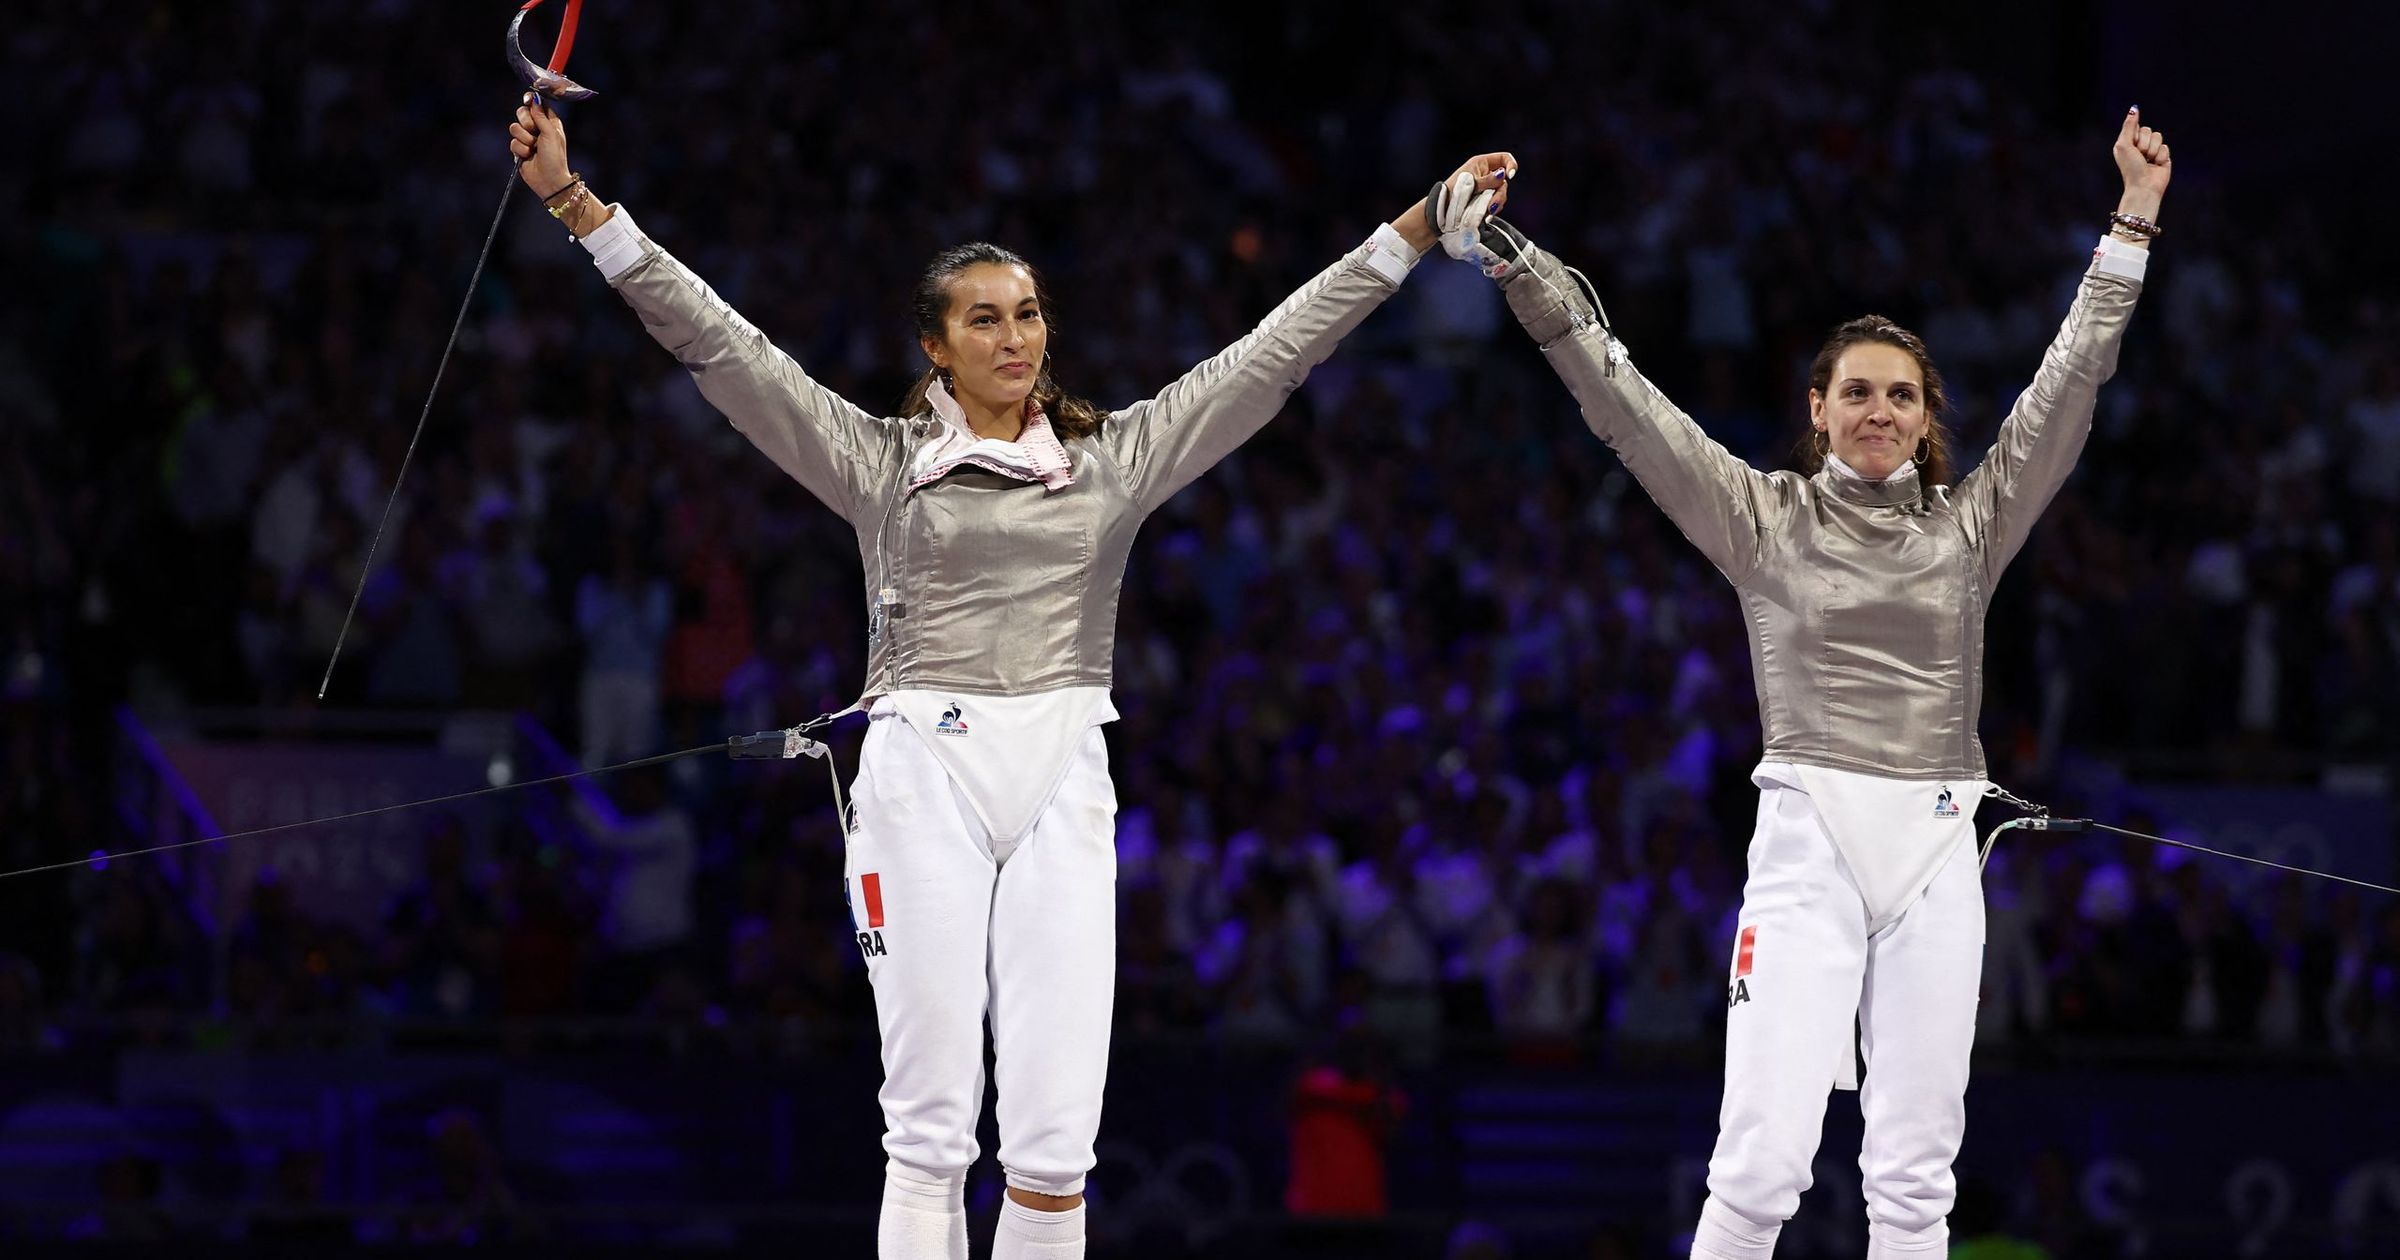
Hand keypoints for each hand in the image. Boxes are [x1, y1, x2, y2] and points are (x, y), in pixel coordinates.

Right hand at [510, 94, 573, 199]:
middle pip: (522, 113)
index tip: (527, 100)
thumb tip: (534, 97)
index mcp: (549, 122)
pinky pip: (512, 142)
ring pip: (514, 127)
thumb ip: (540, 115)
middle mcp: (538, 129)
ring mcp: (527, 139)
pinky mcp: (519, 149)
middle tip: (533, 130)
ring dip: (524, 138)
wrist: (549, 180)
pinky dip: (520, 149)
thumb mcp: (551, 133)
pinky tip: (528, 156)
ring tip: (533, 148)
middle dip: (525, 121)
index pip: (537, 105)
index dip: (531, 101)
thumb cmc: (555, 157)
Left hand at [1391, 151, 1516, 256]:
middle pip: (1504, 180)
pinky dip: (1492, 210)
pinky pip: (1495, 204)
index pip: (1504, 158)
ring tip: (1486, 213)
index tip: (1510, 176)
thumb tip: (1503, 174)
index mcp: (1481, 163)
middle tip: (1492, 205)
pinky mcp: (1484, 201)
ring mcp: (1485, 188)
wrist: (1440, 212)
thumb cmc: (1451, 193)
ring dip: (1496, 204)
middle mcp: (1485, 174)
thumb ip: (1488, 180)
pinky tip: (1486, 216)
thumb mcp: (1471, 183)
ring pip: (1500, 194)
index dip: (1511, 165)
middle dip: (1500, 193)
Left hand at [2113, 107, 2169, 217]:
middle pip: (2149, 130)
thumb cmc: (2131, 167)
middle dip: (2145, 143)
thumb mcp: (2124, 144)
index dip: (2136, 136)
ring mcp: (2152, 151)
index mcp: (2128, 142)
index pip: (2137, 126)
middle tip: (2140, 156)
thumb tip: (2134, 108)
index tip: (2132, 147)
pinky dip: (2160, 156)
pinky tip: (2156, 165)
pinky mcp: (2163, 156)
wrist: (2144, 186)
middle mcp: (2140, 146)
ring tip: (2148, 161)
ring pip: (2159, 136)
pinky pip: (2166, 147)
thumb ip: (2129, 126)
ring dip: (2153, 150)